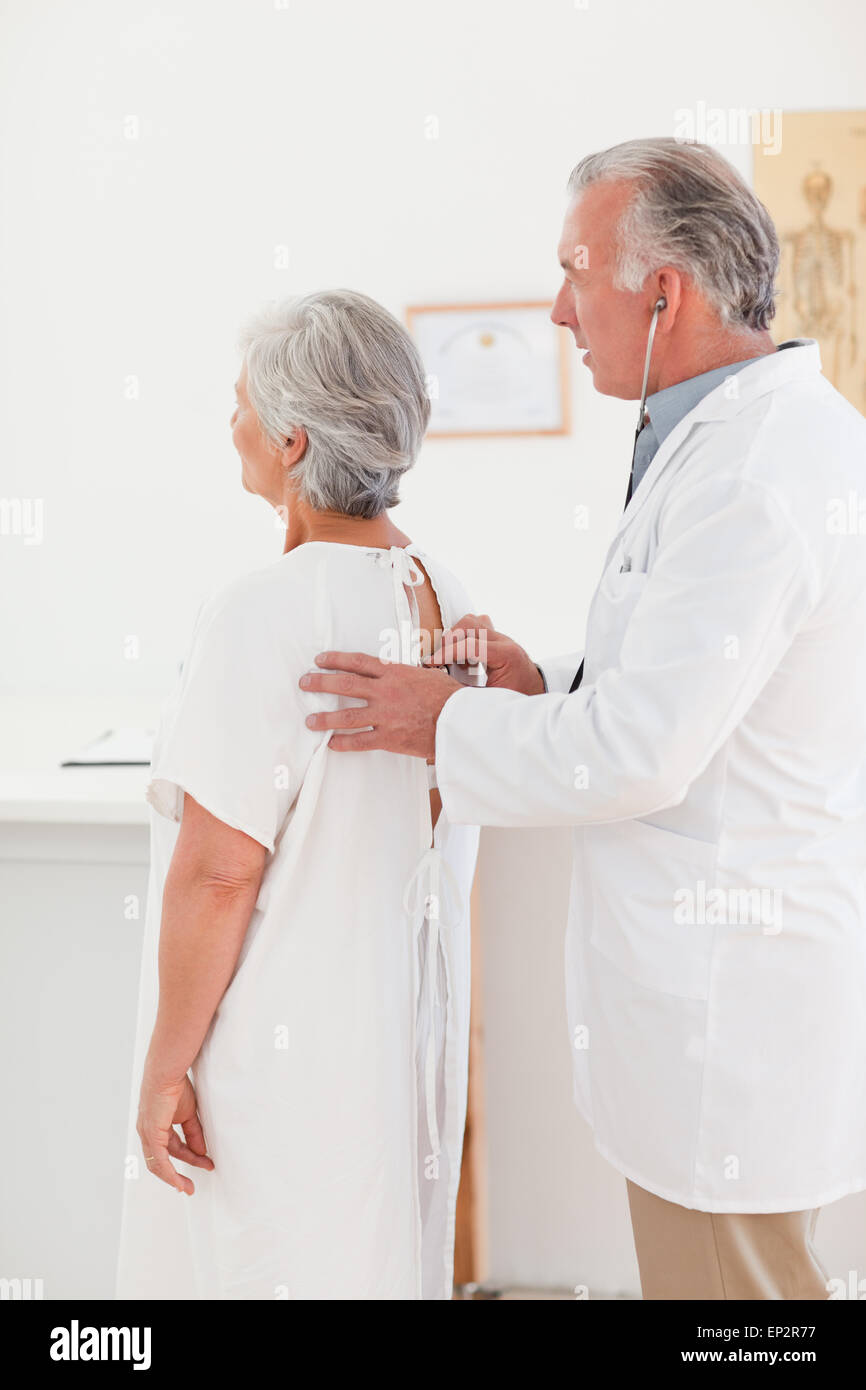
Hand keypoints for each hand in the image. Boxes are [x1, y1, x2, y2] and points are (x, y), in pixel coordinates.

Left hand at [136, 1066, 213, 1194]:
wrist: (166, 1073)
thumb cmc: (175, 1087)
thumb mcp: (188, 1114)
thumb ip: (193, 1133)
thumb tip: (201, 1151)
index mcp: (156, 1127)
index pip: (173, 1148)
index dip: (189, 1158)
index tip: (205, 1164)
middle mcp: (148, 1133)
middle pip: (163, 1160)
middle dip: (177, 1174)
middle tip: (190, 1187)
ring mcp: (147, 1135)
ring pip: (158, 1164)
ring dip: (173, 1178)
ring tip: (187, 1187)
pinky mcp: (151, 1135)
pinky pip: (159, 1160)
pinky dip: (168, 1172)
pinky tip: (178, 1181)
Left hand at [299, 652, 462, 757]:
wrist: (460, 722)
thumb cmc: (449, 698)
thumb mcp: (427, 675)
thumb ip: (406, 675)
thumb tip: (396, 673)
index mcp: (394, 673)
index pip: (358, 662)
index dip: (336, 659)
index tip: (320, 659)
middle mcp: (385, 692)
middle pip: (345, 684)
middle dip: (321, 682)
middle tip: (305, 682)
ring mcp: (385, 715)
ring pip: (346, 715)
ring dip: (325, 718)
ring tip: (310, 720)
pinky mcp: (389, 738)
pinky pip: (360, 741)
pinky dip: (343, 743)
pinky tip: (331, 744)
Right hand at [422, 613, 543, 694]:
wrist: (535, 693)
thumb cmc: (515, 698)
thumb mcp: (490, 700)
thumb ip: (466, 690)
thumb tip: (439, 683)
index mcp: (506, 655)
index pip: (470, 645)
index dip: (447, 653)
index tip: (431, 663)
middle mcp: (504, 641)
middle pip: (469, 624)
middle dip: (450, 641)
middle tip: (441, 661)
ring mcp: (501, 637)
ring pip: (471, 621)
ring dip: (456, 636)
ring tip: (453, 658)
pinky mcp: (496, 638)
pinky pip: (476, 626)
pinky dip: (464, 636)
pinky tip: (463, 654)